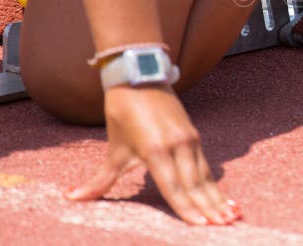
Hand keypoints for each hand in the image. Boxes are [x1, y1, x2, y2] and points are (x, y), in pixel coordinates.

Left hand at [65, 84, 241, 224]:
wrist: (140, 76)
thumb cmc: (123, 113)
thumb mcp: (114, 148)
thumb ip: (100, 180)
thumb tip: (72, 198)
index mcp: (156, 150)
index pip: (174, 187)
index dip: (188, 208)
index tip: (201, 225)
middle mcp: (177, 146)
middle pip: (196, 185)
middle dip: (210, 208)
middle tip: (224, 226)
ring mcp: (189, 140)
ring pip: (205, 177)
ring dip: (218, 199)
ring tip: (231, 216)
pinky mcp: (194, 136)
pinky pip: (206, 167)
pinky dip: (215, 184)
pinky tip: (225, 198)